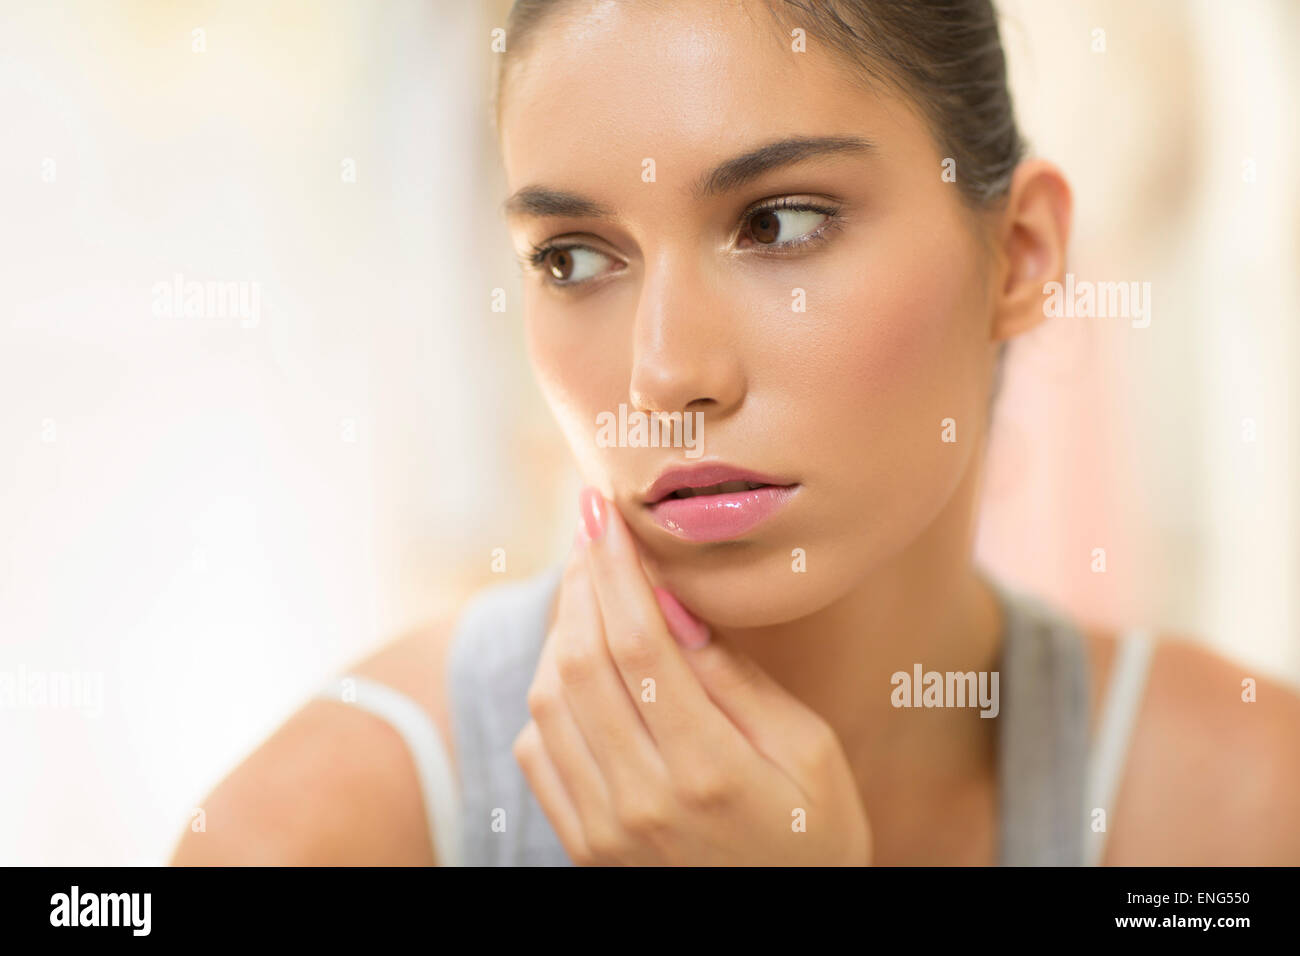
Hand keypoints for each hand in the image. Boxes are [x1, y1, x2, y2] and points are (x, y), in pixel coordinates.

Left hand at [511, 487, 872, 864]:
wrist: (782, 930)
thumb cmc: (815, 833)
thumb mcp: (809, 751)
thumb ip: (736, 681)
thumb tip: (671, 606)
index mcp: (709, 771)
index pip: (639, 645)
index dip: (616, 570)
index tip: (602, 512)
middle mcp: (641, 801)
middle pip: (580, 664)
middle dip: (582, 583)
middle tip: (592, 532)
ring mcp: (602, 828)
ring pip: (547, 702)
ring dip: (560, 631)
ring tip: (591, 590)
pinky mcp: (582, 844)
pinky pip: (536, 751)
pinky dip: (545, 694)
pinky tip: (579, 666)